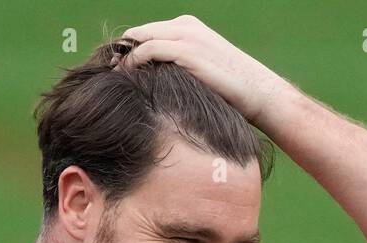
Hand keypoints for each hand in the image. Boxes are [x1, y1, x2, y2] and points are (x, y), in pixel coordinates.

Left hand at [111, 15, 290, 127]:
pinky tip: (128, 79)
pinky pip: (149, 50)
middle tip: (107, 73)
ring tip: (113, 78)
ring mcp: (187, 37)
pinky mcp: (188, 52)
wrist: (259, 93)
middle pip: (139, 32)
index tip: (115, 69)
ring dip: (124, 58)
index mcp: (188, 27)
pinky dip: (135, 62)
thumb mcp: (203, 71)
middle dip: (121, 51)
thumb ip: (180, 68)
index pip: (147, 31)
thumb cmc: (232, 91)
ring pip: (141, 38)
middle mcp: (186, 26)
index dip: (128, 49)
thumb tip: (156, 85)